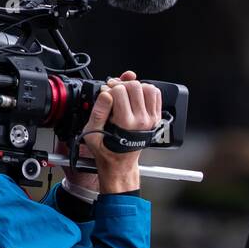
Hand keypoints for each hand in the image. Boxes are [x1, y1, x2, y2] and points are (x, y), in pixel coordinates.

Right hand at [66, 70, 162, 193]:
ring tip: (126, 94)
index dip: (109, 88)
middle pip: (134, 86)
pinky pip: (156, 95)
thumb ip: (97, 111)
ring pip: (148, 88)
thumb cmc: (107, 148)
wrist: (120, 161)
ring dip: (135, 87)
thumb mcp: (92, 132)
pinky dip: (146, 91)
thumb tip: (105, 94)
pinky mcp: (155, 117)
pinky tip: (136, 96)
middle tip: (114, 92)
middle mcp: (141, 120)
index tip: (105, 94)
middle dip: (121, 85)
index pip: (119, 91)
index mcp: (125, 123)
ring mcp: (151, 118)